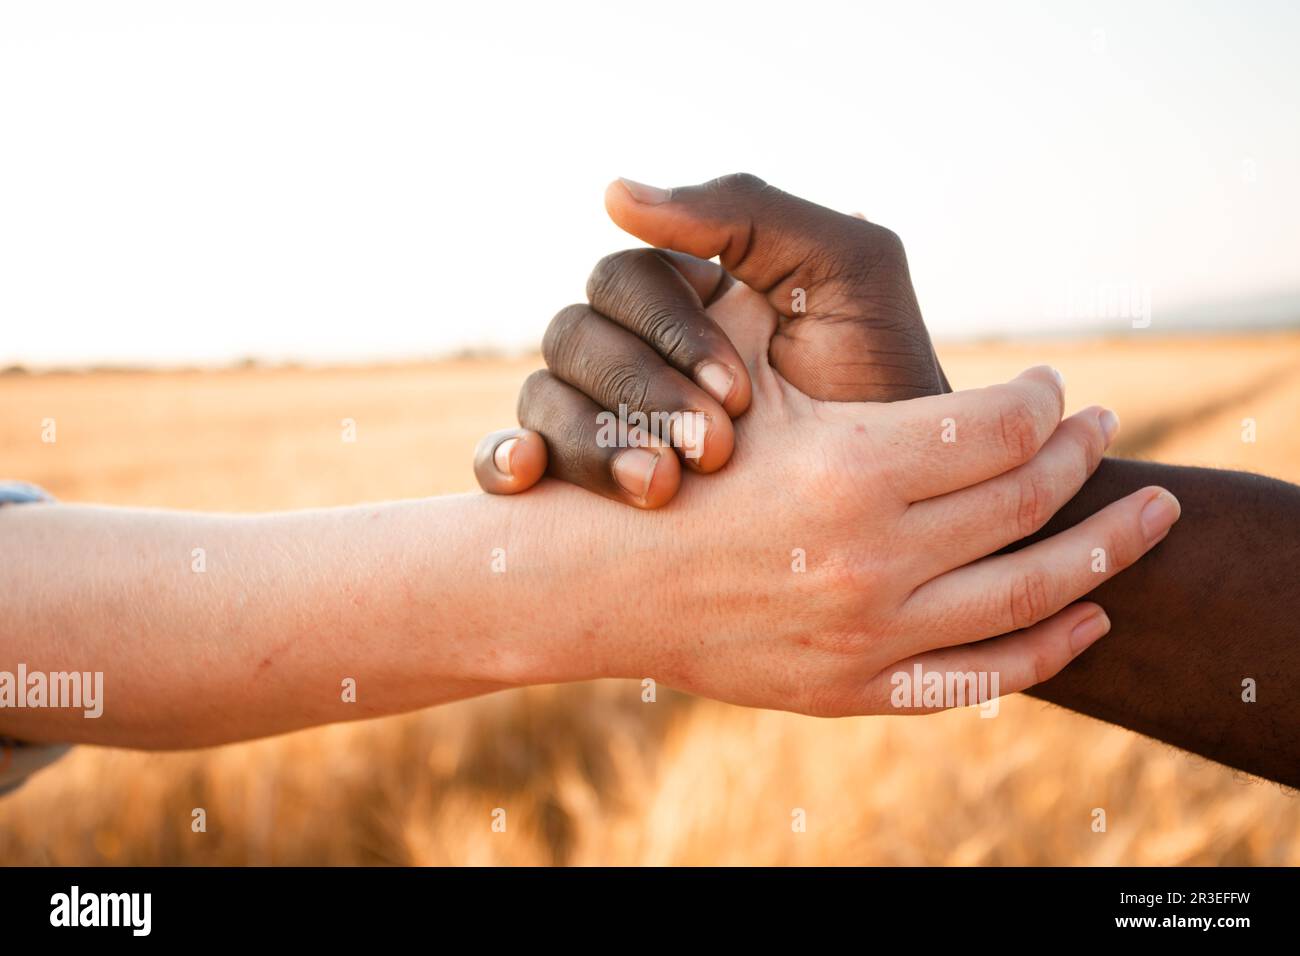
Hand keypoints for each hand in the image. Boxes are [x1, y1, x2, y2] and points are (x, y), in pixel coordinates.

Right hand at [475, 174, 949, 503]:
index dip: (667, 330)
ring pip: (542, 397)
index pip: (623, 279)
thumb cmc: (885, 392)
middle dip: (638, 392)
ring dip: (589, 439)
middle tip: (713, 449)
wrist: (905, 517)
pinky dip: (502, 460)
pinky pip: (511, 457)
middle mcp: (638, 352)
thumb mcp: (846, 273)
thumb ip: (747, 210)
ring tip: (659, 490)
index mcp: (691, 298)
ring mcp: (607, 420)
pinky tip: (528, 478)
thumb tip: (612, 193)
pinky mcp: (586, 488)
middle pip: (572, 335)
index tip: (740, 394)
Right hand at [521, 280, 1177, 714]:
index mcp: (847, 467)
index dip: (1047, 396)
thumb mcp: (723, 370)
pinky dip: (1051, 649)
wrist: (593, 585)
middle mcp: (867, 556)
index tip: (1059, 383)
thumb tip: (830, 234)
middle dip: (1084, 454)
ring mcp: (866, 633)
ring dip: (1107, 547)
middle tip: (1109, 427)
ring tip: (1146, 515)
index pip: (1002, 423)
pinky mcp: (853, 692)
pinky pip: (981, 680)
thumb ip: (779, 298)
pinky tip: (1092, 616)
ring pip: (1032, 591)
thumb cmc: (658, 460)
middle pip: (1029, 499)